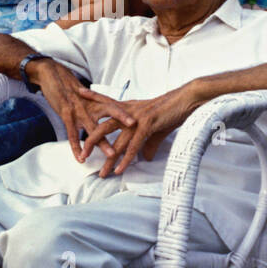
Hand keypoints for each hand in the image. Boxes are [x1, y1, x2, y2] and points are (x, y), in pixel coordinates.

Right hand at [33, 62, 135, 163]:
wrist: (51, 74)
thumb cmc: (69, 87)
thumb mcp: (85, 97)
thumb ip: (96, 107)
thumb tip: (107, 118)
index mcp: (97, 100)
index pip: (116, 105)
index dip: (129, 111)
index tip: (141, 116)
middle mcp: (91, 104)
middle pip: (110, 111)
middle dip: (122, 120)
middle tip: (136, 127)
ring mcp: (78, 109)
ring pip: (93, 128)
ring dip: (102, 142)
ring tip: (112, 155)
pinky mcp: (66, 114)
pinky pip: (72, 133)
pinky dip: (76, 146)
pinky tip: (80, 158)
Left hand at [78, 84, 198, 177]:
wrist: (187, 100)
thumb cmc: (172, 111)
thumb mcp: (156, 128)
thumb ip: (148, 143)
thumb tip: (146, 157)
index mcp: (129, 108)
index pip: (107, 102)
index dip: (93, 97)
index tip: (79, 93)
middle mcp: (129, 112)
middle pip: (104, 126)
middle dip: (91, 142)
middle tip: (81, 155)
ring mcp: (137, 118)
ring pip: (118, 141)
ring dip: (109, 159)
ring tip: (102, 173)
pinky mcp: (147, 125)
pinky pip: (133, 145)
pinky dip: (126, 159)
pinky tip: (119, 169)